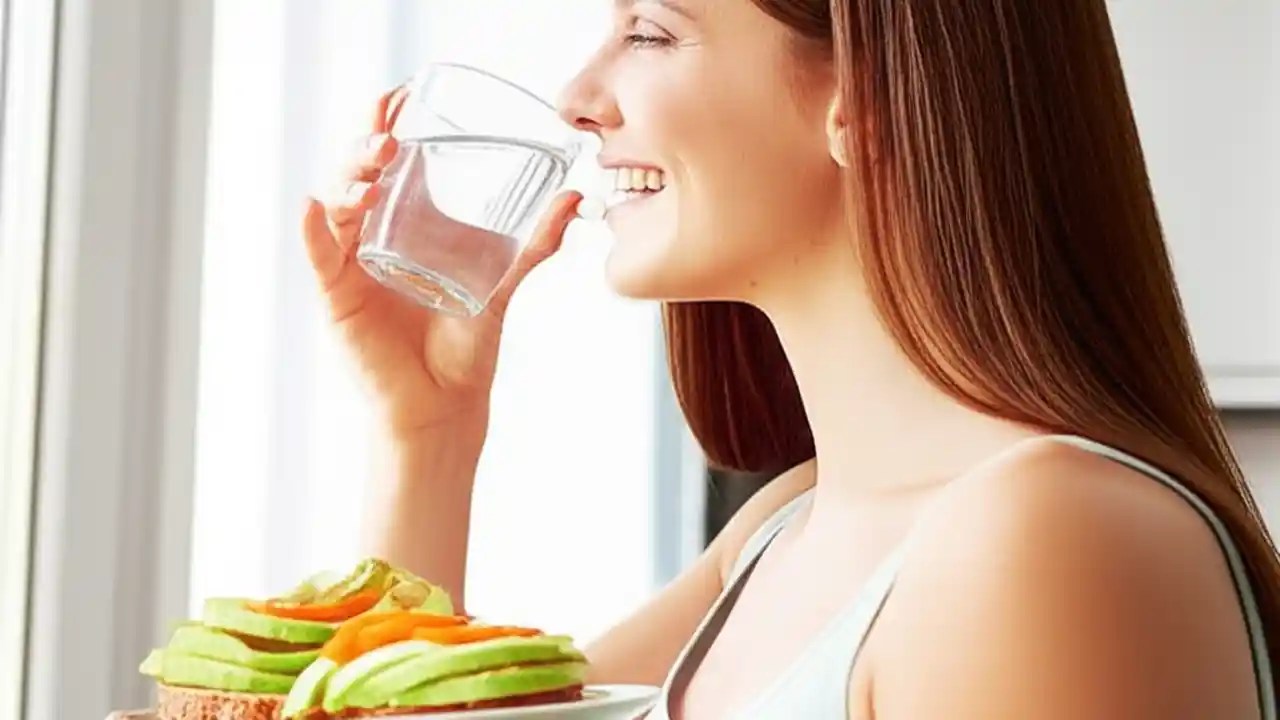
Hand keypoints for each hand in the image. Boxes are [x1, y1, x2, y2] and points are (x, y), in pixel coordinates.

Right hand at [301, 85, 582, 436]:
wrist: (447, 403)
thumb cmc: (466, 346)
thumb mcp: (502, 282)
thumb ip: (535, 242)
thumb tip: (573, 197)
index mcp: (408, 227)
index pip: (391, 164)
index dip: (389, 126)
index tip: (402, 96)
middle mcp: (375, 238)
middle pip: (360, 176)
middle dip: (369, 145)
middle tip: (391, 131)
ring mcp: (352, 266)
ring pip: (339, 207)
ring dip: (351, 178)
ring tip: (377, 163)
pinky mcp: (337, 298)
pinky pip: (317, 258)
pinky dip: (311, 232)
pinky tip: (315, 206)